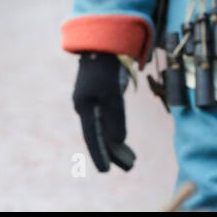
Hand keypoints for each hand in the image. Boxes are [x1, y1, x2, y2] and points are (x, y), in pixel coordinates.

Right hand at [72, 52, 135, 171]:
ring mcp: (90, 101)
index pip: (93, 137)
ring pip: (103, 128)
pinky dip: (115, 131)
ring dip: (116, 144)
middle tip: (130, 167)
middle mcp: (85, 107)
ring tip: (131, 158)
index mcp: (85, 107)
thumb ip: (115, 119)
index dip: (100, 155)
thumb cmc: (106, 70)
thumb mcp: (113, 94)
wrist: (101, 45)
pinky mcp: (98, 96)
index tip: (106, 171)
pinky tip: (122, 139)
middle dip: (113, 152)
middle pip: (99, 135)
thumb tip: (117, 141)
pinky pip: (105, 119)